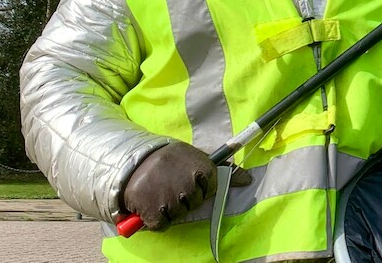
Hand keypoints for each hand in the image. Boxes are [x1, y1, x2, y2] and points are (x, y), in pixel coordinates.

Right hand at [120, 142, 251, 230]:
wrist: (133, 161)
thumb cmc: (169, 160)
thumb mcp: (195, 156)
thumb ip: (221, 168)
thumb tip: (248, 179)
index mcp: (203, 168)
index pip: (212, 188)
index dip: (200, 186)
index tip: (187, 178)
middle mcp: (189, 184)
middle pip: (195, 203)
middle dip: (184, 197)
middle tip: (170, 183)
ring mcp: (172, 199)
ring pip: (179, 214)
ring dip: (169, 207)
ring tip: (159, 190)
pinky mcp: (155, 213)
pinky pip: (163, 224)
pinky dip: (155, 218)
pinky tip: (150, 202)